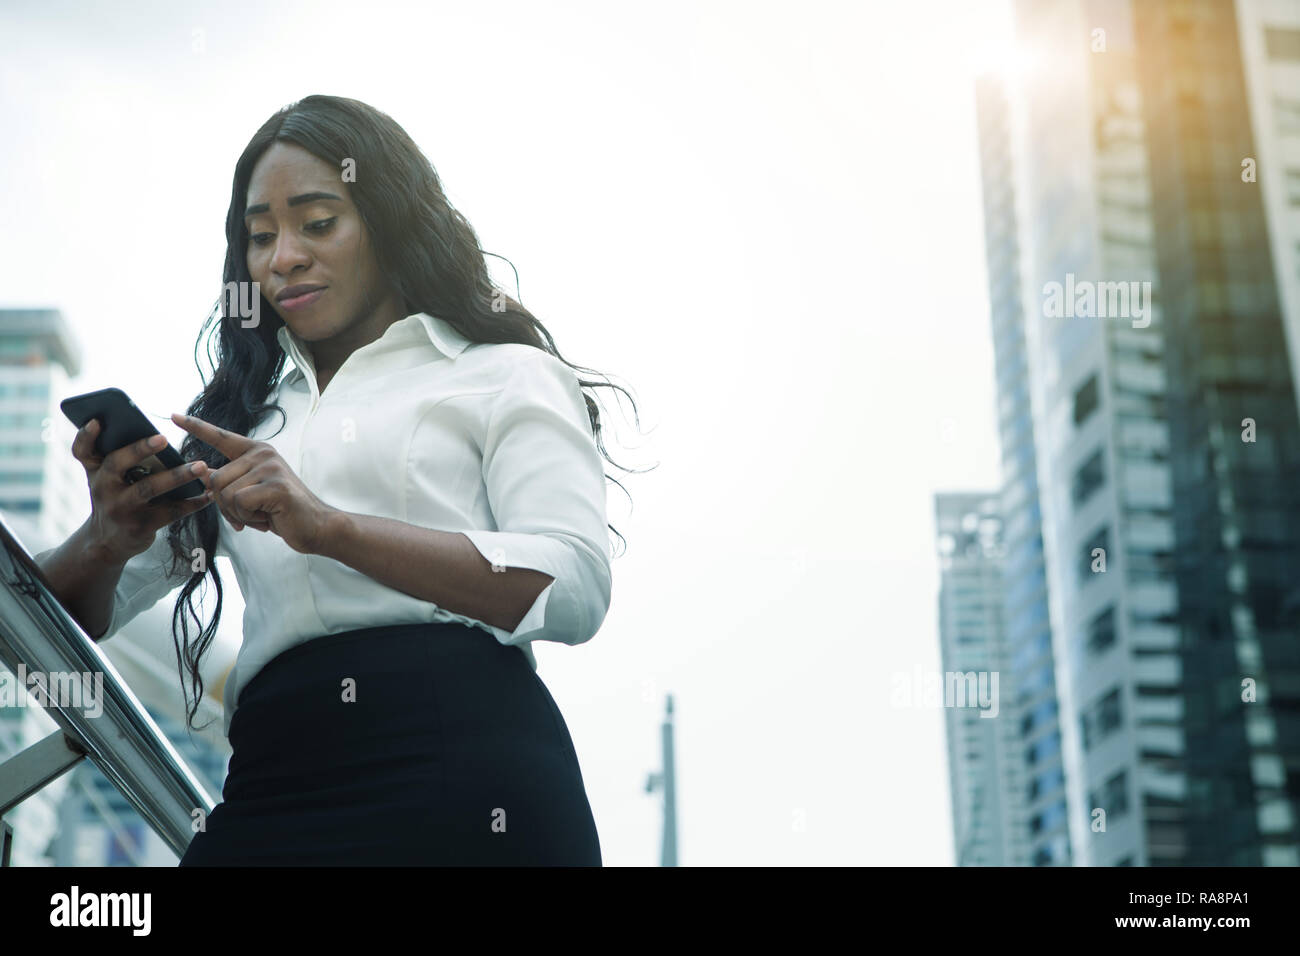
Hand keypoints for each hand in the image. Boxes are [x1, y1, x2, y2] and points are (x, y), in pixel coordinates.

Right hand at [71, 418, 213, 564]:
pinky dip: (192, 502)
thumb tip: (157, 436)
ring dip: (177, 476)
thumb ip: (119, 457)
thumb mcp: (106, 479)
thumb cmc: (115, 498)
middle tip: (163, 438)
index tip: (96, 420)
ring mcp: (121, 508)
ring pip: (148, 488)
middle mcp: (103, 488)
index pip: (83, 451)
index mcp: (96, 471)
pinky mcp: (140, 526)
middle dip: (139, 449)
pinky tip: (209, 494)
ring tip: (201, 466)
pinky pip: (170, 512)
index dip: (86, 436)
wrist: (107, 542)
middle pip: (116, 464)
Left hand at [171, 412, 337, 554]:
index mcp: (255, 451)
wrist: (315, 525)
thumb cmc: (280, 510)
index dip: (196, 427)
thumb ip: (227, 480)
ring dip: (238, 514)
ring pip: (225, 494)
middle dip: (226, 505)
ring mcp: (269, 467)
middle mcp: (262, 454)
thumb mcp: (250, 491)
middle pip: (215, 479)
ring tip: (262, 514)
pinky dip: (248, 518)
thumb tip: (199, 472)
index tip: (173, 416)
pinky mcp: (275, 485)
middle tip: (250, 513)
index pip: (220, 437)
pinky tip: (267, 518)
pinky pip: (239, 503)